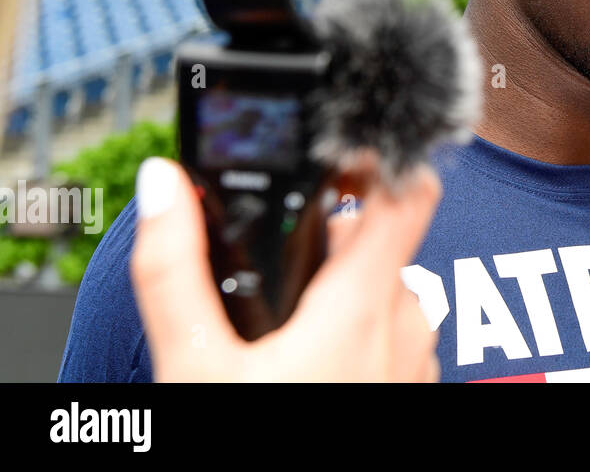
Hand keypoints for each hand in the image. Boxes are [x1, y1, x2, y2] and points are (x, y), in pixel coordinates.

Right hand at [129, 155, 440, 381]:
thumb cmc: (255, 449)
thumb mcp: (196, 364)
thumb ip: (176, 269)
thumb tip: (161, 187)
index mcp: (361, 304)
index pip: (409, 193)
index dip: (381, 160)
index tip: (340, 158)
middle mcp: (406, 328)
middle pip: (388, 247)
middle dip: (337, 246)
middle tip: (280, 276)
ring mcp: (417, 367)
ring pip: (395, 299)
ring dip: (351, 297)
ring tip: (289, 335)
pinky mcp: (415, 399)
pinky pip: (401, 346)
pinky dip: (366, 340)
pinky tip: (315, 373)